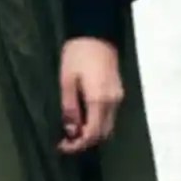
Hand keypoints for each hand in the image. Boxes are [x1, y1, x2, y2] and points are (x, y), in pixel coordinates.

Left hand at [57, 37, 123, 154]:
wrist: (96, 34)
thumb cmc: (77, 55)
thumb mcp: (67, 81)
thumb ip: (70, 107)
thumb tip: (71, 130)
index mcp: (100, 100)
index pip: (93, 133)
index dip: (78, 145)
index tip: (62, 147)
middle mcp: (113, 102)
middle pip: (103, 133)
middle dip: (85, 142)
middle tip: (65, 142)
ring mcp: (118, 97)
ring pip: (108, 126)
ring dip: (92, 133)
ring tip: (71, 132)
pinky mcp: (118, 92)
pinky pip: (109, 115)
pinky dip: (97, 123)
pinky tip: (82, 119)